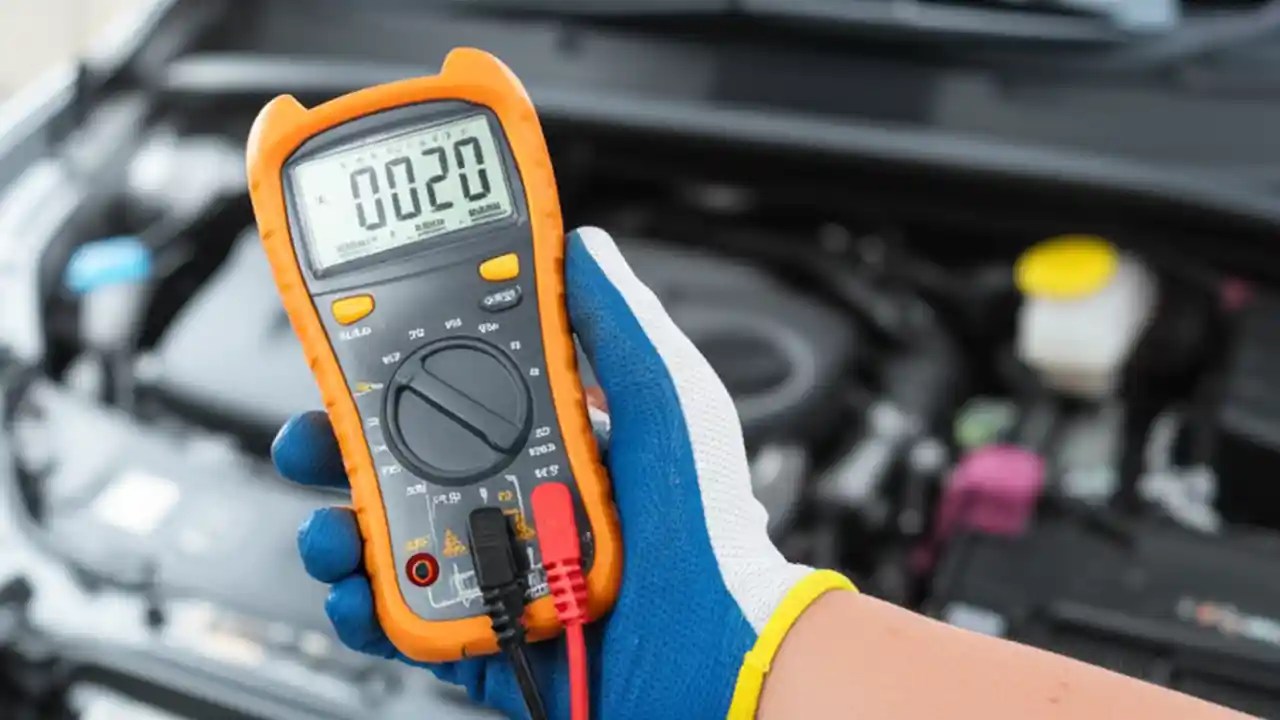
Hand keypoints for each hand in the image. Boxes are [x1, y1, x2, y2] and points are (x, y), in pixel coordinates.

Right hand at [272, 227, 853, 718]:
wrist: (717, 651)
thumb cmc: (709, 528)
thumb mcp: (669, 400)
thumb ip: (618, 324)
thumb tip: (580, 246)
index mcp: (550, 439)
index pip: (453, 391)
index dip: (392, 373)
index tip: (347, 356)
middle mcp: (515, 498)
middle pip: (398, 466)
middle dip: (339, 451)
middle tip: (309, 442)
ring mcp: (494, 567)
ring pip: (388, 540)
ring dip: (339, 531)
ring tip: (332, 532)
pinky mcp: (481, 633)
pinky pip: (403, 618)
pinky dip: (366, 608)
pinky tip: (361, 594)